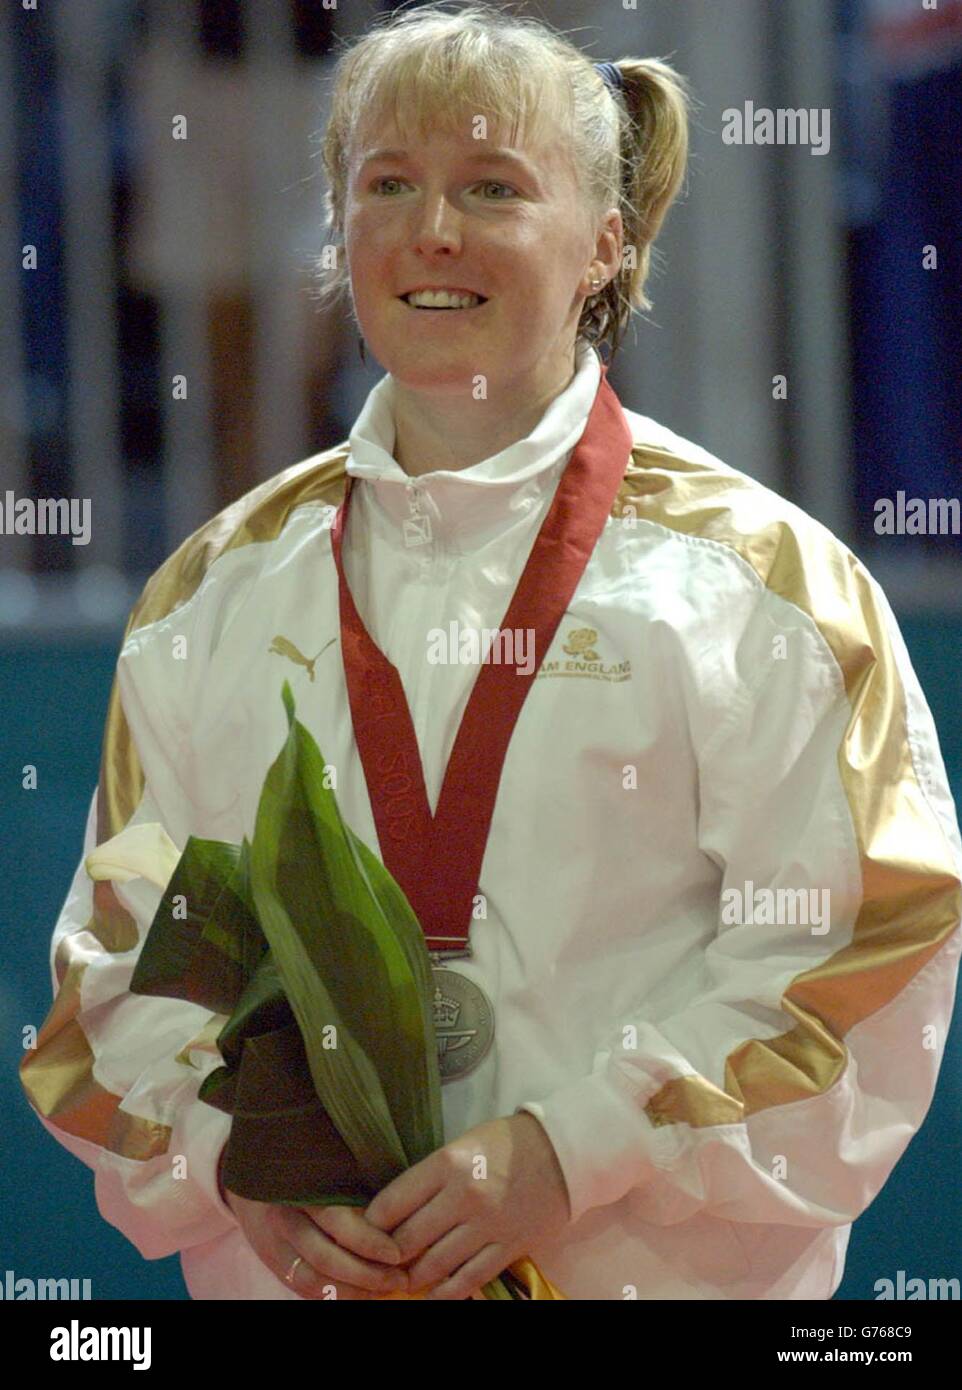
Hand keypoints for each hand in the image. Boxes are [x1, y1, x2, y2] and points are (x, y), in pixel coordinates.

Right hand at [223, 1186, 410, 1299]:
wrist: (254, 1184)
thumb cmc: (306, 1174)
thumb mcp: (326, 1171)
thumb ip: (354, 1189)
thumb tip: (400, 1217)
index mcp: (302, 1188)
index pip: (337, 1222)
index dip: (368, 1241)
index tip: (397, 1253)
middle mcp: (284, 1218)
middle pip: (326, 1258)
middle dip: (367, 1275)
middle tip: (399, 1279)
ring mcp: (275, 1245)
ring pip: (313, 1281)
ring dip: (353, 1293)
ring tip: (383, 1291)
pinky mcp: (274, 1265)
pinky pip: (303, 1291)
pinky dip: (334, 1297)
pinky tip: (360, 1295)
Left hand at [363, 1113, 571, 1299]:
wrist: (564, 1151)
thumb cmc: (506, 1142)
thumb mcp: (461, 1145)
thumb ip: (430, 1176)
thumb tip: (396, 1209)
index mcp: (447, 1163)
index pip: (392, 1202)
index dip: (371, 1223)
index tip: (363, 1231)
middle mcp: (464, 1197)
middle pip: (408, 1238)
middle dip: (388, 1254)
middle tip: (379, 1260)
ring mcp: (487, 1226)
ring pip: (434, 1264)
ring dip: (413, 1276)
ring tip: (403, 1278)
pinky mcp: (508, 1247)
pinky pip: (469, 1278)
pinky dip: (446, 1292)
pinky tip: (433, 1294)